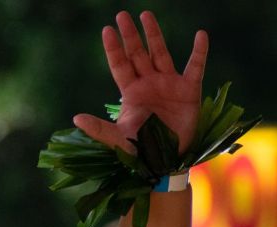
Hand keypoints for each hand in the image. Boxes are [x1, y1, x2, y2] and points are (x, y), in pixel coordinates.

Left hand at [74, 11, 207, 155]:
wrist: (166, 161)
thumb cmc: (140, 151)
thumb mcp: (118, 139)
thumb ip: (99, 128)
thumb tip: (76, 118)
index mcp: (130, 93)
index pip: (120, 65)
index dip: (113, 48)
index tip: (107, 30)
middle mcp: (148, 84)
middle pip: (137, 54)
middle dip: (130, 35)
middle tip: (121, 15)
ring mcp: (169, 84)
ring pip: (160, 53)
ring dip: (154, 35)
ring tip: (146, 15)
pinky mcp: (189, 90)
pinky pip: (195, 67)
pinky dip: (199, 52)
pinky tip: (200, 35)